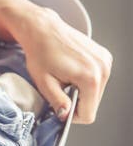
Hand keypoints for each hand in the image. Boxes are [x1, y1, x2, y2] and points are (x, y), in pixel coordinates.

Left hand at [8, 5, 111, 123]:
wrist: (42, 29)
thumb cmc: (40, 52)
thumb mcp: (44, 82)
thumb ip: (57, 102)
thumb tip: (66, 115)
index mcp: (90, 77)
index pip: (89, 113)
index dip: (72, 116)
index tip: (61, 109)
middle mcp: (103, 68)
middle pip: (94, 102)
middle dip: (76, 101)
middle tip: (59, 89)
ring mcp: (105, 60)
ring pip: (96, 91)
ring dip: (81, 90)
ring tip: (65, 77)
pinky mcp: (105, 56)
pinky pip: (98, 78)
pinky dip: (85, 79)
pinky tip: (71, 70)